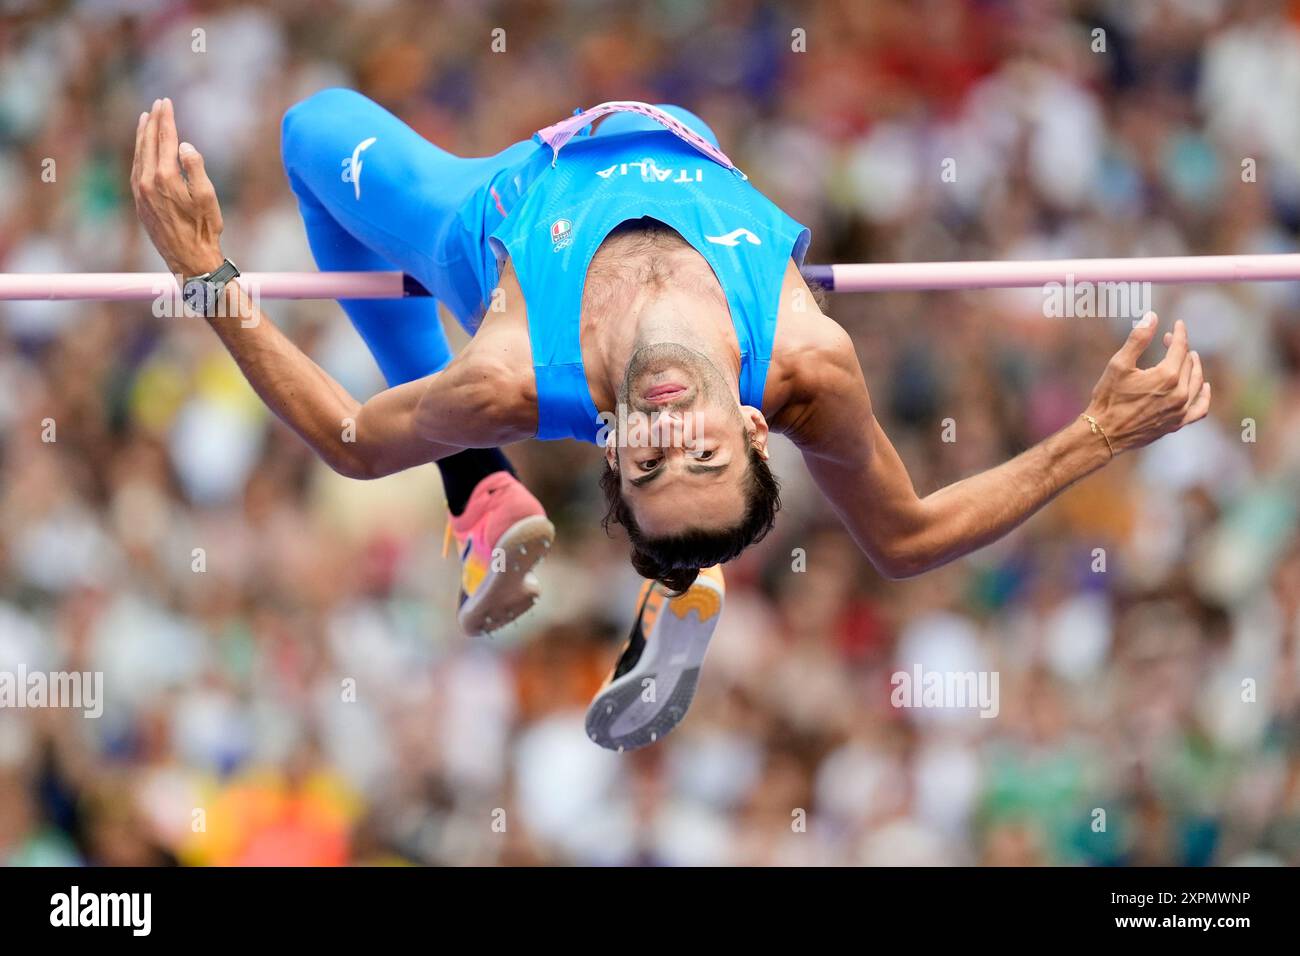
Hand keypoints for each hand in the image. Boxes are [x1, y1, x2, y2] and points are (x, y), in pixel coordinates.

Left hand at [130, 98, 224, 277]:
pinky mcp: (139, 201)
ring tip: (145, 119)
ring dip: (142, 135)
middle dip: (153, 121)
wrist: (189, 259)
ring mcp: (140, 191)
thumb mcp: (208, 197)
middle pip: (148, 142)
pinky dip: (139, 153)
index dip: (166, 118)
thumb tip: (184, 145)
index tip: (166, 102)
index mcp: (165, 177)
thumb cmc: (204, 229)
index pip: (164, 138)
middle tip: (158, 104)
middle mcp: (147, 181)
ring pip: (138, 154)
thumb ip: (195, 167)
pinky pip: (135, 168)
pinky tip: (142, 149)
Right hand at [1084, 312, 1211, 455]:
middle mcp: (1179, 393)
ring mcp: (1181, 410)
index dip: (1180, 334)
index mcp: (1167, 376)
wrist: (1103, 433)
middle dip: (1181, 348)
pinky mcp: (1177, 423)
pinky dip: (1204, 395)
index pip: (1180, 347)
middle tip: (1169, 340)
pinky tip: (1203, 387)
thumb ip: (1138, 339)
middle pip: (1188, 363)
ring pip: (1198, 382)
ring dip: (1195, 367)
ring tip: (1189, 358)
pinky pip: (1200, 408)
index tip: (1178, 325)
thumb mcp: (1119, 364)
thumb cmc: (1108, 398)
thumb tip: (1153, 316)